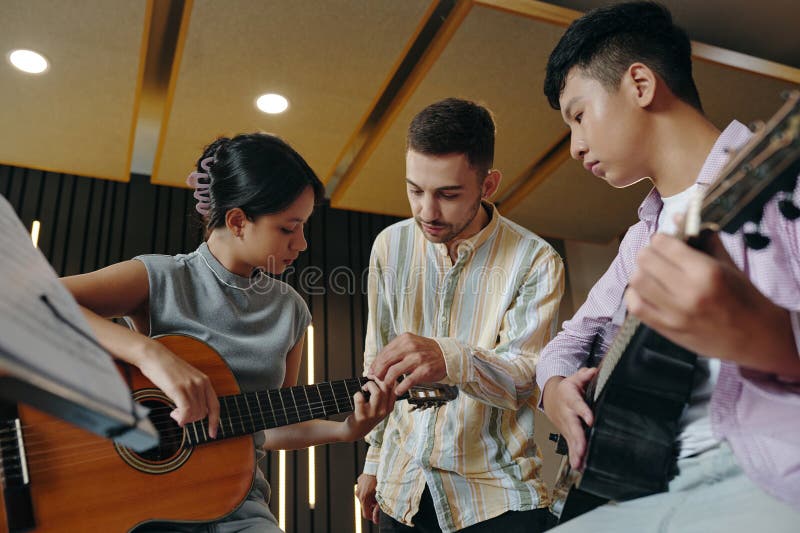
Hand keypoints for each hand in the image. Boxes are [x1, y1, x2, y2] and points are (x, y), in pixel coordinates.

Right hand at [138, 339, 220, 437]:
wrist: (154, 356)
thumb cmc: (166, 369)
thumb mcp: (186, 380)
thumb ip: (193, 393)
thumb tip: (192, 413)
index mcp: (205, 381)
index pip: (215, 406)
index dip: (215, 422)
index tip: (212, 434)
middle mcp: (201, 383)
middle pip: (202, 413)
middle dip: (191, 419)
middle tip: (178, 416)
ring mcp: (191, 385)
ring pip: (194, 413)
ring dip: (184, 419)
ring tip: (174, 413)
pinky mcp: (179, 388)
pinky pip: (186, 411)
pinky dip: (181, 418)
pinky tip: (175, 417)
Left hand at [340, 379, 395, 441]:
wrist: (355, 431)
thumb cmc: (366, 413)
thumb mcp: (379, 406)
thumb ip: (383, 393)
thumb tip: (379, 374)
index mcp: (390, 406)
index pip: (396, 386)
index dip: (387, 376)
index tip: (379, 375)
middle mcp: (384, 410)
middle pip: (387, 387)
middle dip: (377, 378)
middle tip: (369, 378)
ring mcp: (373, 414)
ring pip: (377, 392)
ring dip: (369, 385)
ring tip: (364, 388)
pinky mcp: (362, 416)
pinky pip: (360, 399)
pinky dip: (357, 394)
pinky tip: (357, 395)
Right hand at [356, 473, 380, 523]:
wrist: (376, 466)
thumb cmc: (380, 481)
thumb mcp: (381, 495)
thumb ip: (378, 508)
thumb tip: (376, 519)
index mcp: (364, 498)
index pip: (365, 514)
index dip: (372, 517)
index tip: (377, 517)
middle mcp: (359, 494)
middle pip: (365, 506)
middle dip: (371, 506)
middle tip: (379, 501)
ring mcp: (358, 488)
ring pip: (363, 498)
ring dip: (369, 499)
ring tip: (377, 493)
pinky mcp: (358, 483)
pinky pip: (362, 490)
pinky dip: (367, 491)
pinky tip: (373, 487)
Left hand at [368, 333, 446, 396]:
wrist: (447, 355)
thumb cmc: (426, 351)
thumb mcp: (411, 344)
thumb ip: (396, 351)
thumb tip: (378, 362)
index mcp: (405, 339)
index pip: (384, 352)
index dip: (375, 363)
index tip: (371, 371)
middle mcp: (410, 347)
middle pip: (386, 361)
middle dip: (378, 372)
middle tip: (375, 379)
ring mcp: (418, 358)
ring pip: (394, 371)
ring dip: (387, 381)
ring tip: (385, 386)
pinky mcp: (424, 370)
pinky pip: (408, 381)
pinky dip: (400, 387)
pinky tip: (397, 391)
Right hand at [542, 369, 596, 469]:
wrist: (551, 399)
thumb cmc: (567, 390)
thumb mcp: (575, 379)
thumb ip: (584, 375)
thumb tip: (593, 371)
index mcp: (570, 399)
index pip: (578, 405)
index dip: (583, 412)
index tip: (590, 420)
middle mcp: (567, 414)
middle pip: (573, 428)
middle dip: (577, 440)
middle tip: (582, 451)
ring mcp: (566, 426)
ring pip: (571, 440)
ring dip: (575, 453)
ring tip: (580, 465)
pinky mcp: (567, 434)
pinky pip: (570, 446)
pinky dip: (574, 457)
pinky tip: (579, 467)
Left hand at [625, 233, 795, 373]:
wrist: (755, 338)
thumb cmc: (744, 297)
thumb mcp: (728, 264)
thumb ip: (703, 238)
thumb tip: (679, 216)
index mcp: (706, 272)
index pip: (664, 244)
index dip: (662, 239)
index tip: (667, 242)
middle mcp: (688, 292)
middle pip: (645, 260)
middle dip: (649, 253)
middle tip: (658, 257)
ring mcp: (675, 313)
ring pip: (636, 281)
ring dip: (640, 273)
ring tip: (652, 274)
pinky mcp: (667, 329)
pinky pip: (635, 306)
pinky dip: (635, 295)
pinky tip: (646, 292)